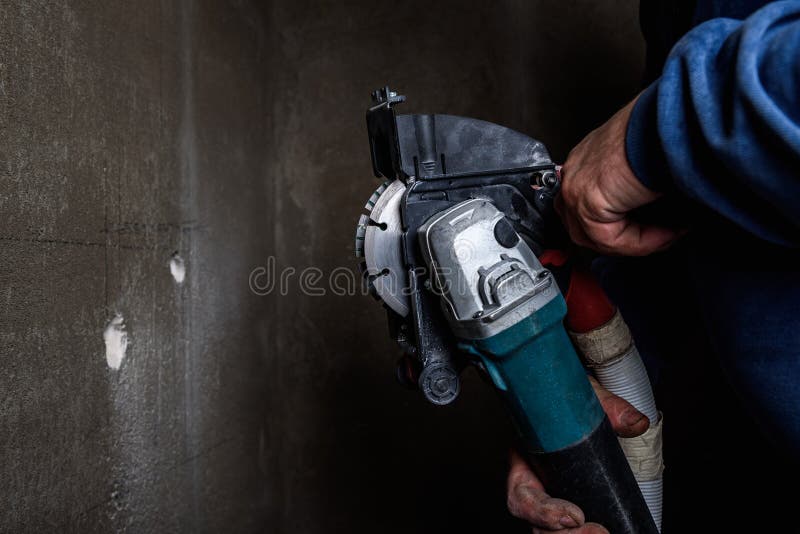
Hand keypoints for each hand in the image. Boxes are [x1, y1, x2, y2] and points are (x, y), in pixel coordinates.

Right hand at [506, 377, 649, 532]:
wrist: (579, 400)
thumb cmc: (571, 398)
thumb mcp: (586, 396)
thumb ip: (610, 407)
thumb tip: (635, 422)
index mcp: (526, 458)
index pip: (521, 495)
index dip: (542, 512)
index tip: (574, 515)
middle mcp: (534, 483)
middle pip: (535, 525)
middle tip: (599, 532)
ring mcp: (551, 497)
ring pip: (550, 532)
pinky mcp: (570, 507)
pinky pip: (569, 530)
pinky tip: (609, 532)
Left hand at [555, 97, 680, 255]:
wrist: (669, 122)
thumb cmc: (668, 129)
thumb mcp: (650, 158)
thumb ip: (641, 185)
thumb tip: (659, 207)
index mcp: (589, 157)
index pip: (584, 202)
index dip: (614, 223)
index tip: (648, 229)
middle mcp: (576, 171)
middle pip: (582, 224)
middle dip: (618, 239)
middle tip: (655, 239)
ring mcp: (576, 187)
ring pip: (595, 237)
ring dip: (635, 243)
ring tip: (668, 236)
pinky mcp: (587, 202)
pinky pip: (611, 239)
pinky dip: (643, 242)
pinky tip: (669, 233)